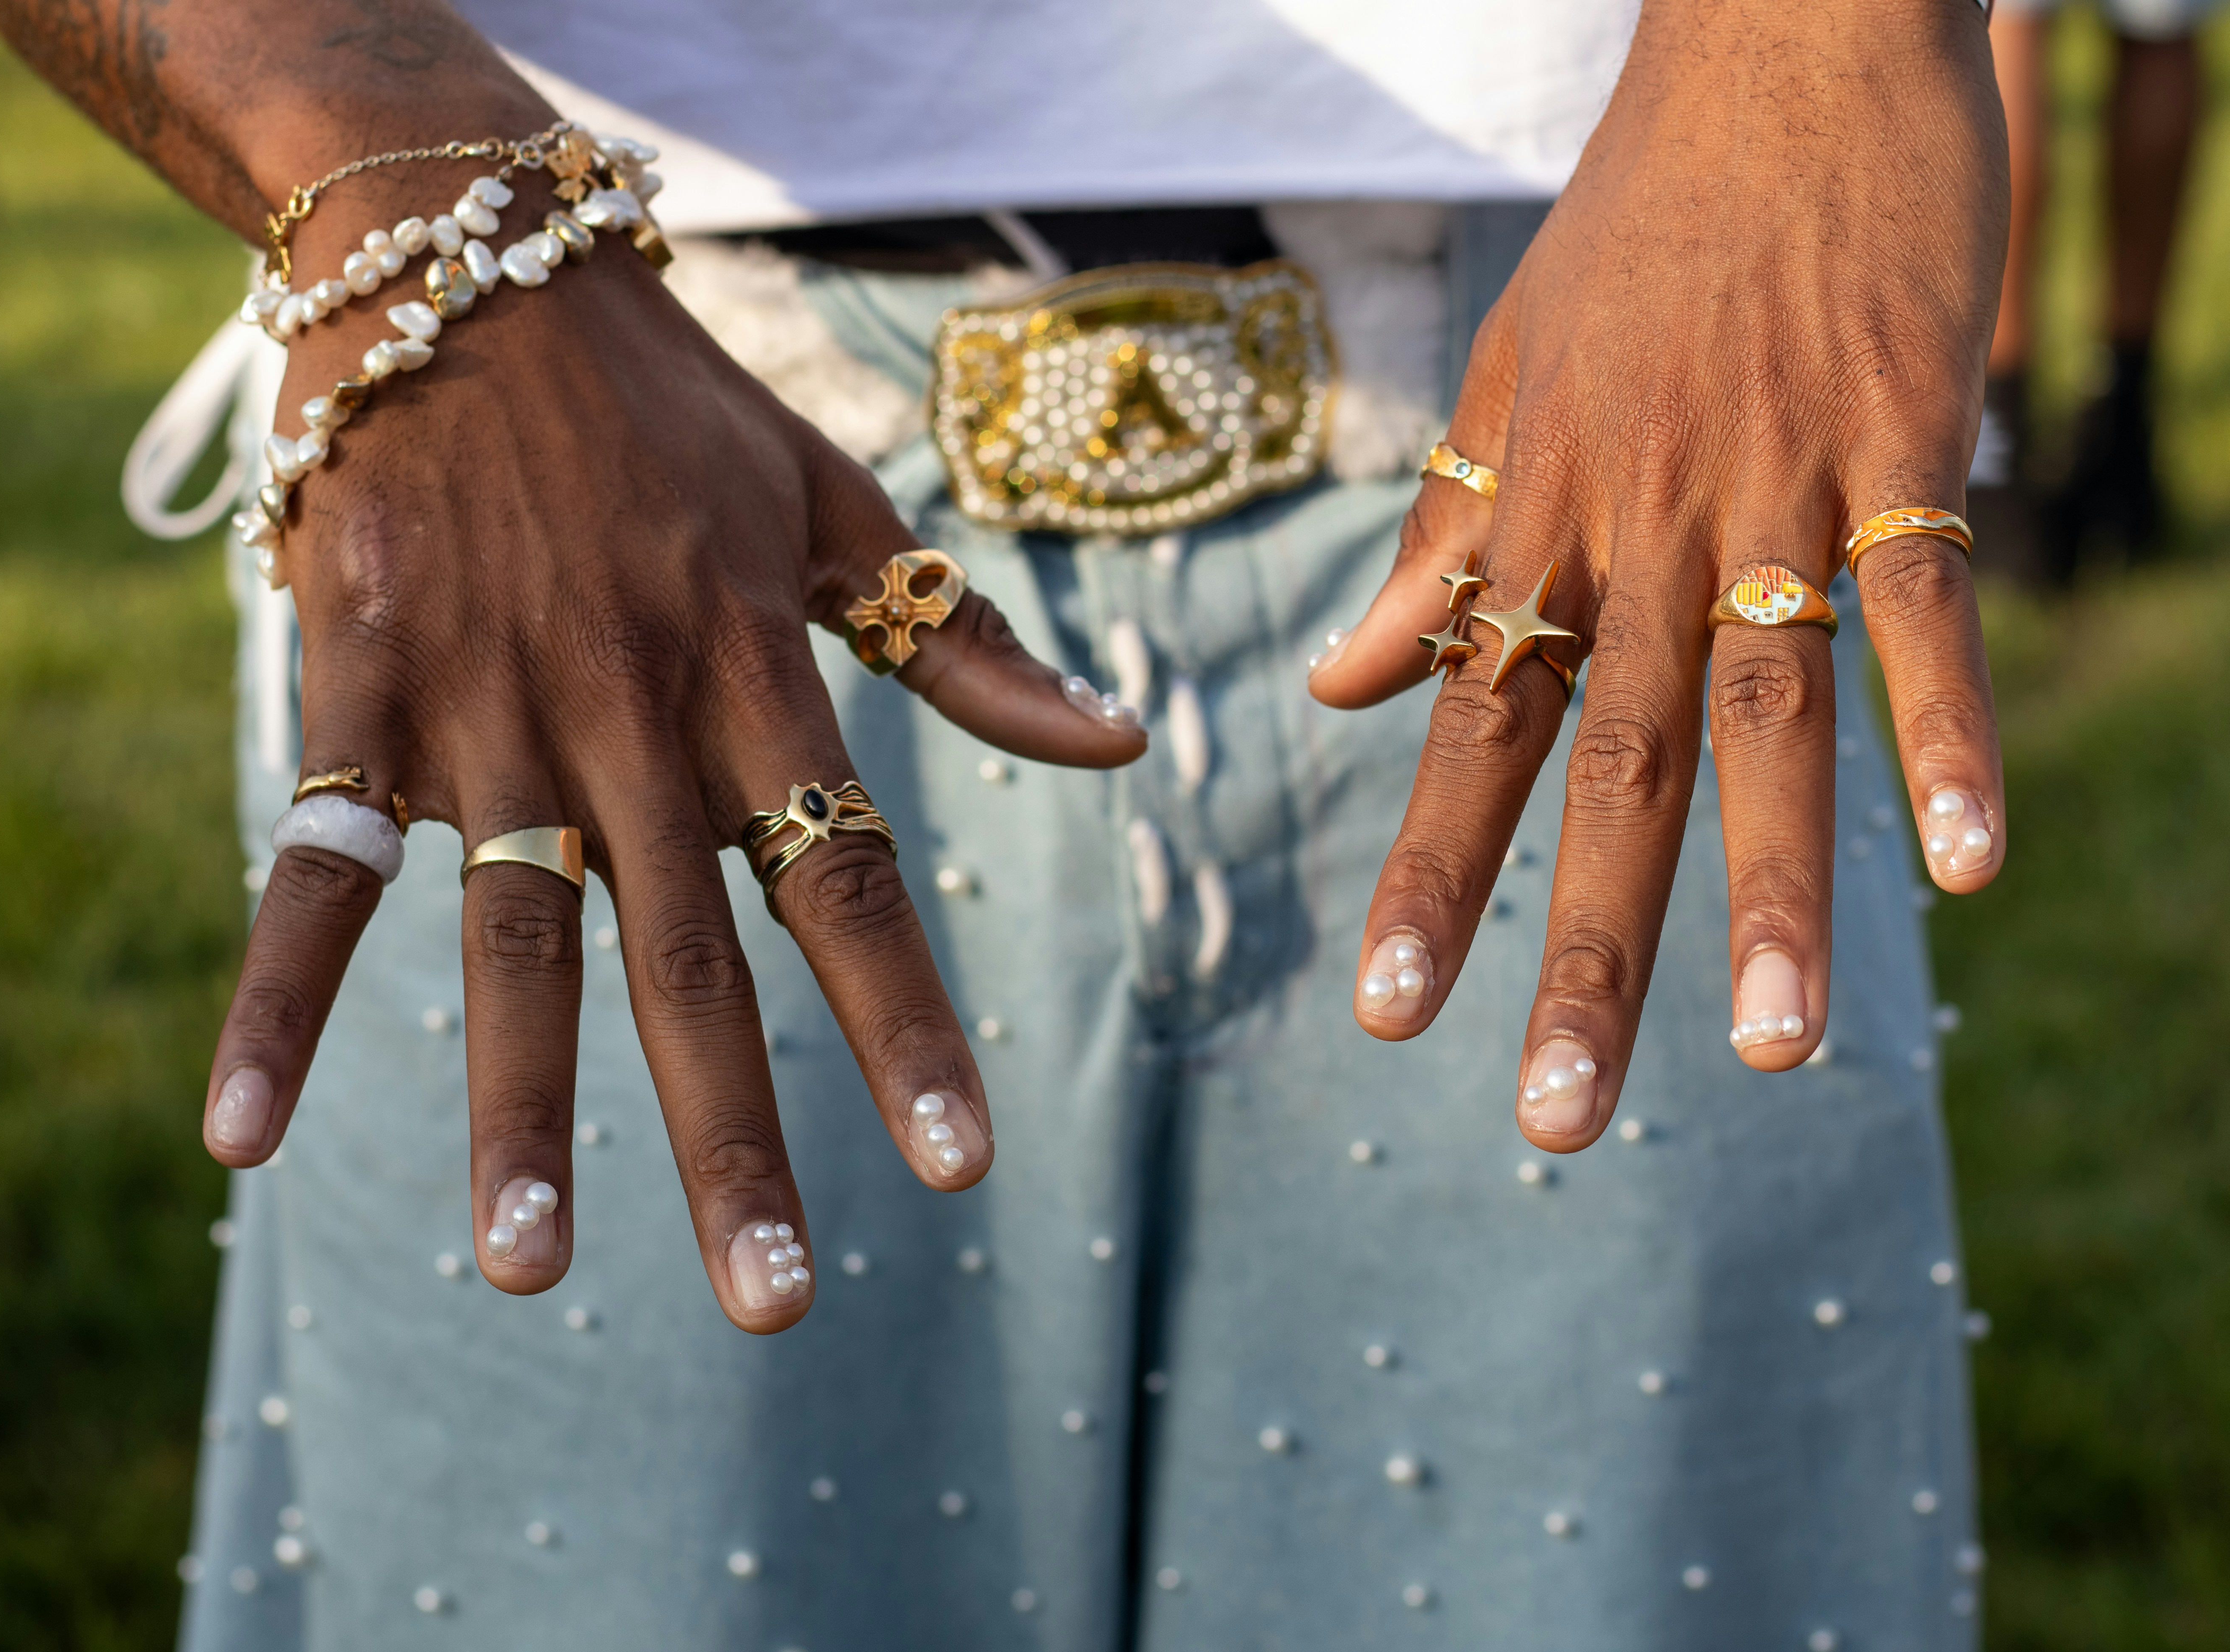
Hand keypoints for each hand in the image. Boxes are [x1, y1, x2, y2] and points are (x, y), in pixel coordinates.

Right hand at [198, 164, 1144, 1328]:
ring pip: (518, 936)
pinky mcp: (365, 682)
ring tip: (531, 1270)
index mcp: (759, 679)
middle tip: (776, 1300)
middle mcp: (636, 715)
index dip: (908, 1030)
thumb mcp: (837, 507)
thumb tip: (1118, 747)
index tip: (963, 1166)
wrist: (477, 261)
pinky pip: (318, 862)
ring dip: (524, 1107)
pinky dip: (279, 996)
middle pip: (694, 959)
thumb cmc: (673, 409)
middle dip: (734, 1133)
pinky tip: (245, 1133)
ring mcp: (493, 705)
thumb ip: (965, 645)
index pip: (854, 885)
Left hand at [1309, 0, 2005, 1147]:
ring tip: (1779, 1052)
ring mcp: (1777, 494)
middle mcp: (1645, 532)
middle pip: (1606, 766)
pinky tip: (1969, 864)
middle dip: (1578, 946)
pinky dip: (1948, 732)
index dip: (1426, 874)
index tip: (1384, 1014)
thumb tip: (1337, 678)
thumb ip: (1438, 545)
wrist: (1771, 50)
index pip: (1470, 729)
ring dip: (1773, 894)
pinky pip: (1925, 611)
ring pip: (1766, 720)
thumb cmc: (1642, 233)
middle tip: (1555, 1116)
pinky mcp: (1904, 446)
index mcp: (1544, 521)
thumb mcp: (1508, 385)